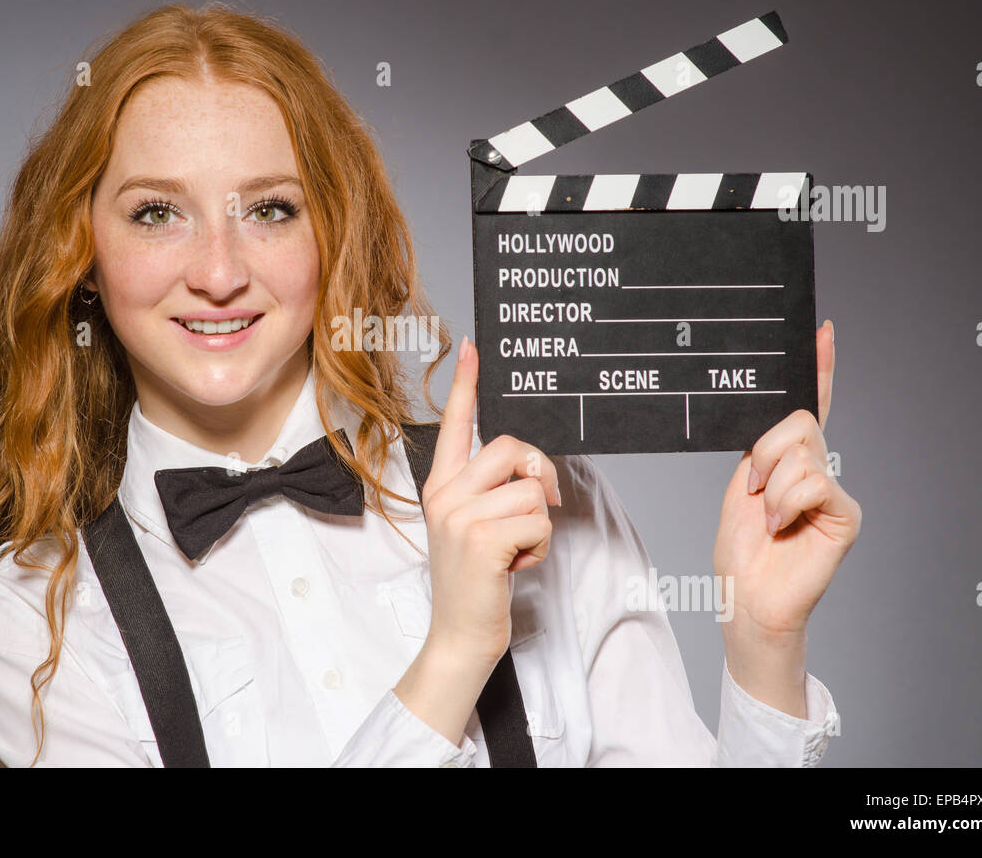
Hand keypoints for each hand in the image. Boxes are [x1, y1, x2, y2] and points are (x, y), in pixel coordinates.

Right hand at [421, 335, 560, 669]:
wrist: (460, 634)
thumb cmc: (475, 581)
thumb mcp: (475, 526)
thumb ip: (493, 491)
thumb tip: (535, 471)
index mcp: (440, 486)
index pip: (453, 424)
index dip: (465, 385)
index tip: (472, 348)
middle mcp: (445, 494)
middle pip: (512, 448)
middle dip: (540, 476)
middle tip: (541, 508)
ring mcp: (459, 514)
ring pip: (532, 491)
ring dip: (539, 527)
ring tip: (514, 552)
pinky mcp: (481, 538)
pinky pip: (538, 522)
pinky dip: (539, 549)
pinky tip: (514, 567)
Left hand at [712, 320, 861, 711]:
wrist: (747, 597)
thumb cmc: (742, 549)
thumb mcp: (742, 485)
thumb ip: (763, 449)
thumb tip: (782, 420)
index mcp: (788, 459)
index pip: (809, 405)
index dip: (818, 368)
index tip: (821, 330)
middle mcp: (817, 469)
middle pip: (799, 421)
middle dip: (766, 451)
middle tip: (754, 488)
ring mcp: (834, 491)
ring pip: (802, 452)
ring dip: (771, 485)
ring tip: (769, 516)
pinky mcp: (846, 514)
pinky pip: (815, 481)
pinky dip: (787, 501)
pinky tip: (783, 525)